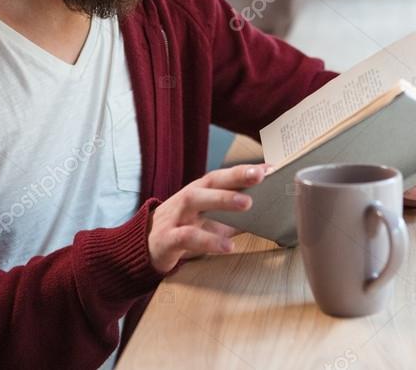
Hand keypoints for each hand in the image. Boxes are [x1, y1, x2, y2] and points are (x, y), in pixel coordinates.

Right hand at [147, 163, 271, 273]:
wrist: (145, 247)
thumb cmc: (184, 229)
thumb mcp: (210, 220)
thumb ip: (234, 216)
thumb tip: (268, 214)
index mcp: (200, 191)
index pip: (223, 176)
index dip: (245, 170)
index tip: (270, 167)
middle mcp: (188, 198)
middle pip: (211, 181)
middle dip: (236, 176)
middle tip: (260, 175)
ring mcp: (176, 216)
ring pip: (196, 200)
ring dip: (222, 200)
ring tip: (248, 204)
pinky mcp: (168, 239)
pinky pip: (188, 237)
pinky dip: (208, 241)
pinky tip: (227, 246)